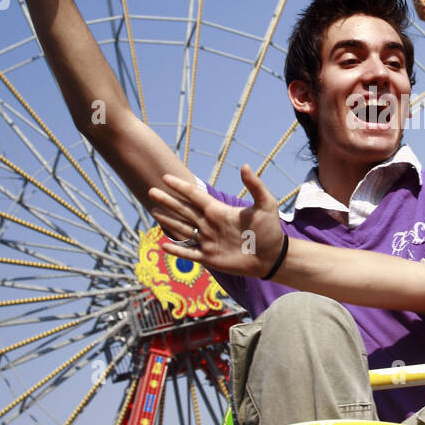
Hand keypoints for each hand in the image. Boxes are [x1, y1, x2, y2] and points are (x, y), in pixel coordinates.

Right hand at [148, 165, 285, 277]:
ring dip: (169, 221)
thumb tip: (245, 166)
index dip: (181, 187)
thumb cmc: (270, 230)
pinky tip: (164, 245)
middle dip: (169, 201)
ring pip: (183, 229)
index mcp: (220, 210)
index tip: (166, 178)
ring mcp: (209, 241)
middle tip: (151, 191)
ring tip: (154, 211)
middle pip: (184, 210)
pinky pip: (190, 252)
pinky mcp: (210, 258)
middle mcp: (210, 224)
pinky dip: (177, 250)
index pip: (195, 196)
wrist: (273, 257)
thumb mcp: (265, 204)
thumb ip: (255, 186)